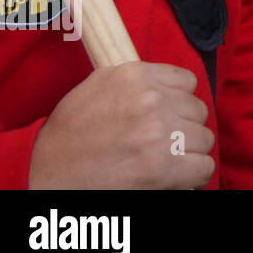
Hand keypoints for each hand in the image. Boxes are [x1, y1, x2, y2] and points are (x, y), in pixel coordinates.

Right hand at [28, 62, 214, 188]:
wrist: (48, 177)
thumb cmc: (70, 137)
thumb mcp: (94, 89)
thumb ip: (132, 81)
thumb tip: (167, 82)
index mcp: (133, 76)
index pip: (187, 82)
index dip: (179, 102)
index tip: (168, 116)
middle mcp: (149, 100)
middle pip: (198, 111)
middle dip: (184, 128)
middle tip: (163, 143)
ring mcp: (159, 132)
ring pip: (204, 138)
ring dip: (189, 152)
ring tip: (166, 160)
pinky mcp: (164, 166)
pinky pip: (204, 166)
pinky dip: (193, 175)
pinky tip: (175, 177)